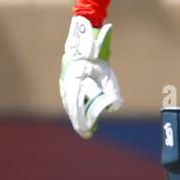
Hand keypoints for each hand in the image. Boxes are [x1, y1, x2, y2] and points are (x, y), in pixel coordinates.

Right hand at [59, 15, 122, 137]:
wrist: (85, 45)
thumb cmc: (98, 61)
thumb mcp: (107, 75)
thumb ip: (112, 91)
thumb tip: (115, 106)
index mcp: (76, 83)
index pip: (77, 107)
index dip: (81, 120)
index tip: (86, 131)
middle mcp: (68, 85)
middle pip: (72, 108)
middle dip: (79, 122)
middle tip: (86, 134)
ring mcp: (64, 83)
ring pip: (69, 104)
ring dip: (75, 115)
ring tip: (83, 127)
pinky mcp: (65, 82)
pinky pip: (68, 98)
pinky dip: (72, 107)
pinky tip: (76, 114)